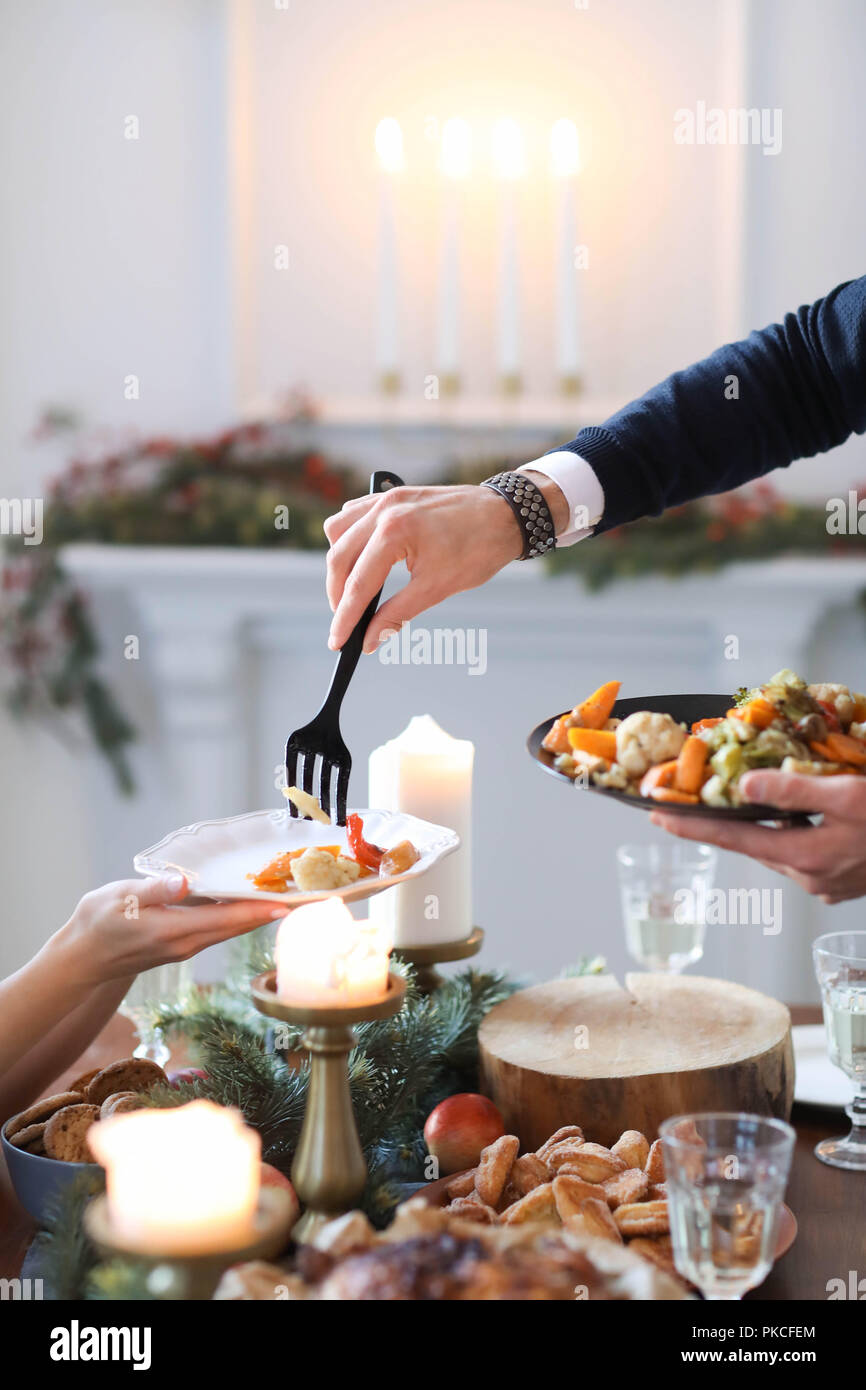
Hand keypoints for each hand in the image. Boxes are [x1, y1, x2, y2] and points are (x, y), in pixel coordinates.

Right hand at [57, 874, 285, 985]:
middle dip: (267, 912)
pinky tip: (246, 901)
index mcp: (174, 931)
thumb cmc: (96, 924)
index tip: (287, 904)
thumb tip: (183, 882)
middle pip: (235, 926)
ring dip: (254, 914)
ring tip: (281, 895)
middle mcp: (186, 943)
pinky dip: (235, 916)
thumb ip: (154, 891)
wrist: (81, 959)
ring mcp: (184, 947)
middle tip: (299, 896)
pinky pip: (216, 929)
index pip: (226, 920)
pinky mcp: (180, 944)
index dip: (257, 911)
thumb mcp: (119, 899)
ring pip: (228, 928)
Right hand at [324, 484, 525, 651]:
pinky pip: (353, 514)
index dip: (345, 617)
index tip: (337, 641)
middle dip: (338, 595)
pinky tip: (362, 558)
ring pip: (338, 531)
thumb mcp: (437, 587)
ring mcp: (386, 498)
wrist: (505, 515)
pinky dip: (350, 538)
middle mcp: (384, 510)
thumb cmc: (479, 548)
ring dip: (340, 562)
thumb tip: (371, 640)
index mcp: (395, 532)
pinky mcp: (391, 494)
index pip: (358, 583)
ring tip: (353, 590)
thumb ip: (397, 614)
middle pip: (339, 557)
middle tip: (346, 622)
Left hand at [650, 770, 865, 902]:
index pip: (734, 840)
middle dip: (726, 822)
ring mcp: (830, 883)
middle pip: (756, 844)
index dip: (693, 827)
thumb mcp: (847, 793)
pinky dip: (795, 830)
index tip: (656, 817)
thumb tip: (743, 789)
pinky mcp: (847, 880)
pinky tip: (797, 811)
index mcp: (806, 858)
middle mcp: (812, 877)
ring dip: (764, 824)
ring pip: (782, 847)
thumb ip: (793, 791)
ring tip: (740, 799)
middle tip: (694, 799)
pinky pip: (807, 851)